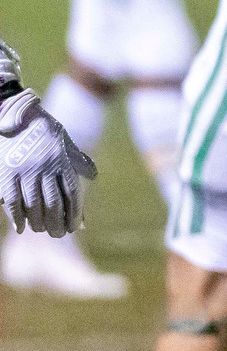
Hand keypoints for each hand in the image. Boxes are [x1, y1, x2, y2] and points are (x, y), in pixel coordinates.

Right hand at [0, 85, 97, 236]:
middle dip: (57, 222)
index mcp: (62, 161)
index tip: (74, 227)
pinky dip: (17, 217)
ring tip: (42, 230)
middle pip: (53, 203)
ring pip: (33, 205)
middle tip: (58, 234)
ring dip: (38, 222)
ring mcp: (24, 170)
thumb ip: (78, 160)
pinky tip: (21, 227)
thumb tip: (93, 177)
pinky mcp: (6, 172)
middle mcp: (45, 167)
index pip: (72, 194)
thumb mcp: (66, 142)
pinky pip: (12, 200)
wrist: (18, 116)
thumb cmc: (44, 131)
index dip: (74, 213)